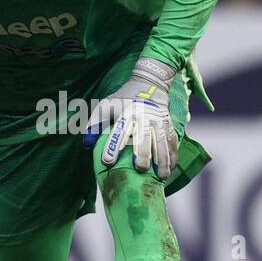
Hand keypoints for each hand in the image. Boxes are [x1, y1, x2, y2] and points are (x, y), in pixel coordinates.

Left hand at [83, 57, 177, 178]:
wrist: (150, 83)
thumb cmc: (124, 99)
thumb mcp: (106, 105)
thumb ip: (95, 123)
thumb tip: (87, 145)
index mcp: (127, 113)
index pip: (119, 131)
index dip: (112, 146)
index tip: (108, 162)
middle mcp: (145, 117)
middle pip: (144, 138)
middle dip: (143, 154)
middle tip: (140, 169)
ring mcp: (159, 121)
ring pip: (162, 142)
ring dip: (163, 160)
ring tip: (161, 177)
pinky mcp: (169, 124)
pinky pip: (172, 142)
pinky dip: (173, 156)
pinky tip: (171, 169)